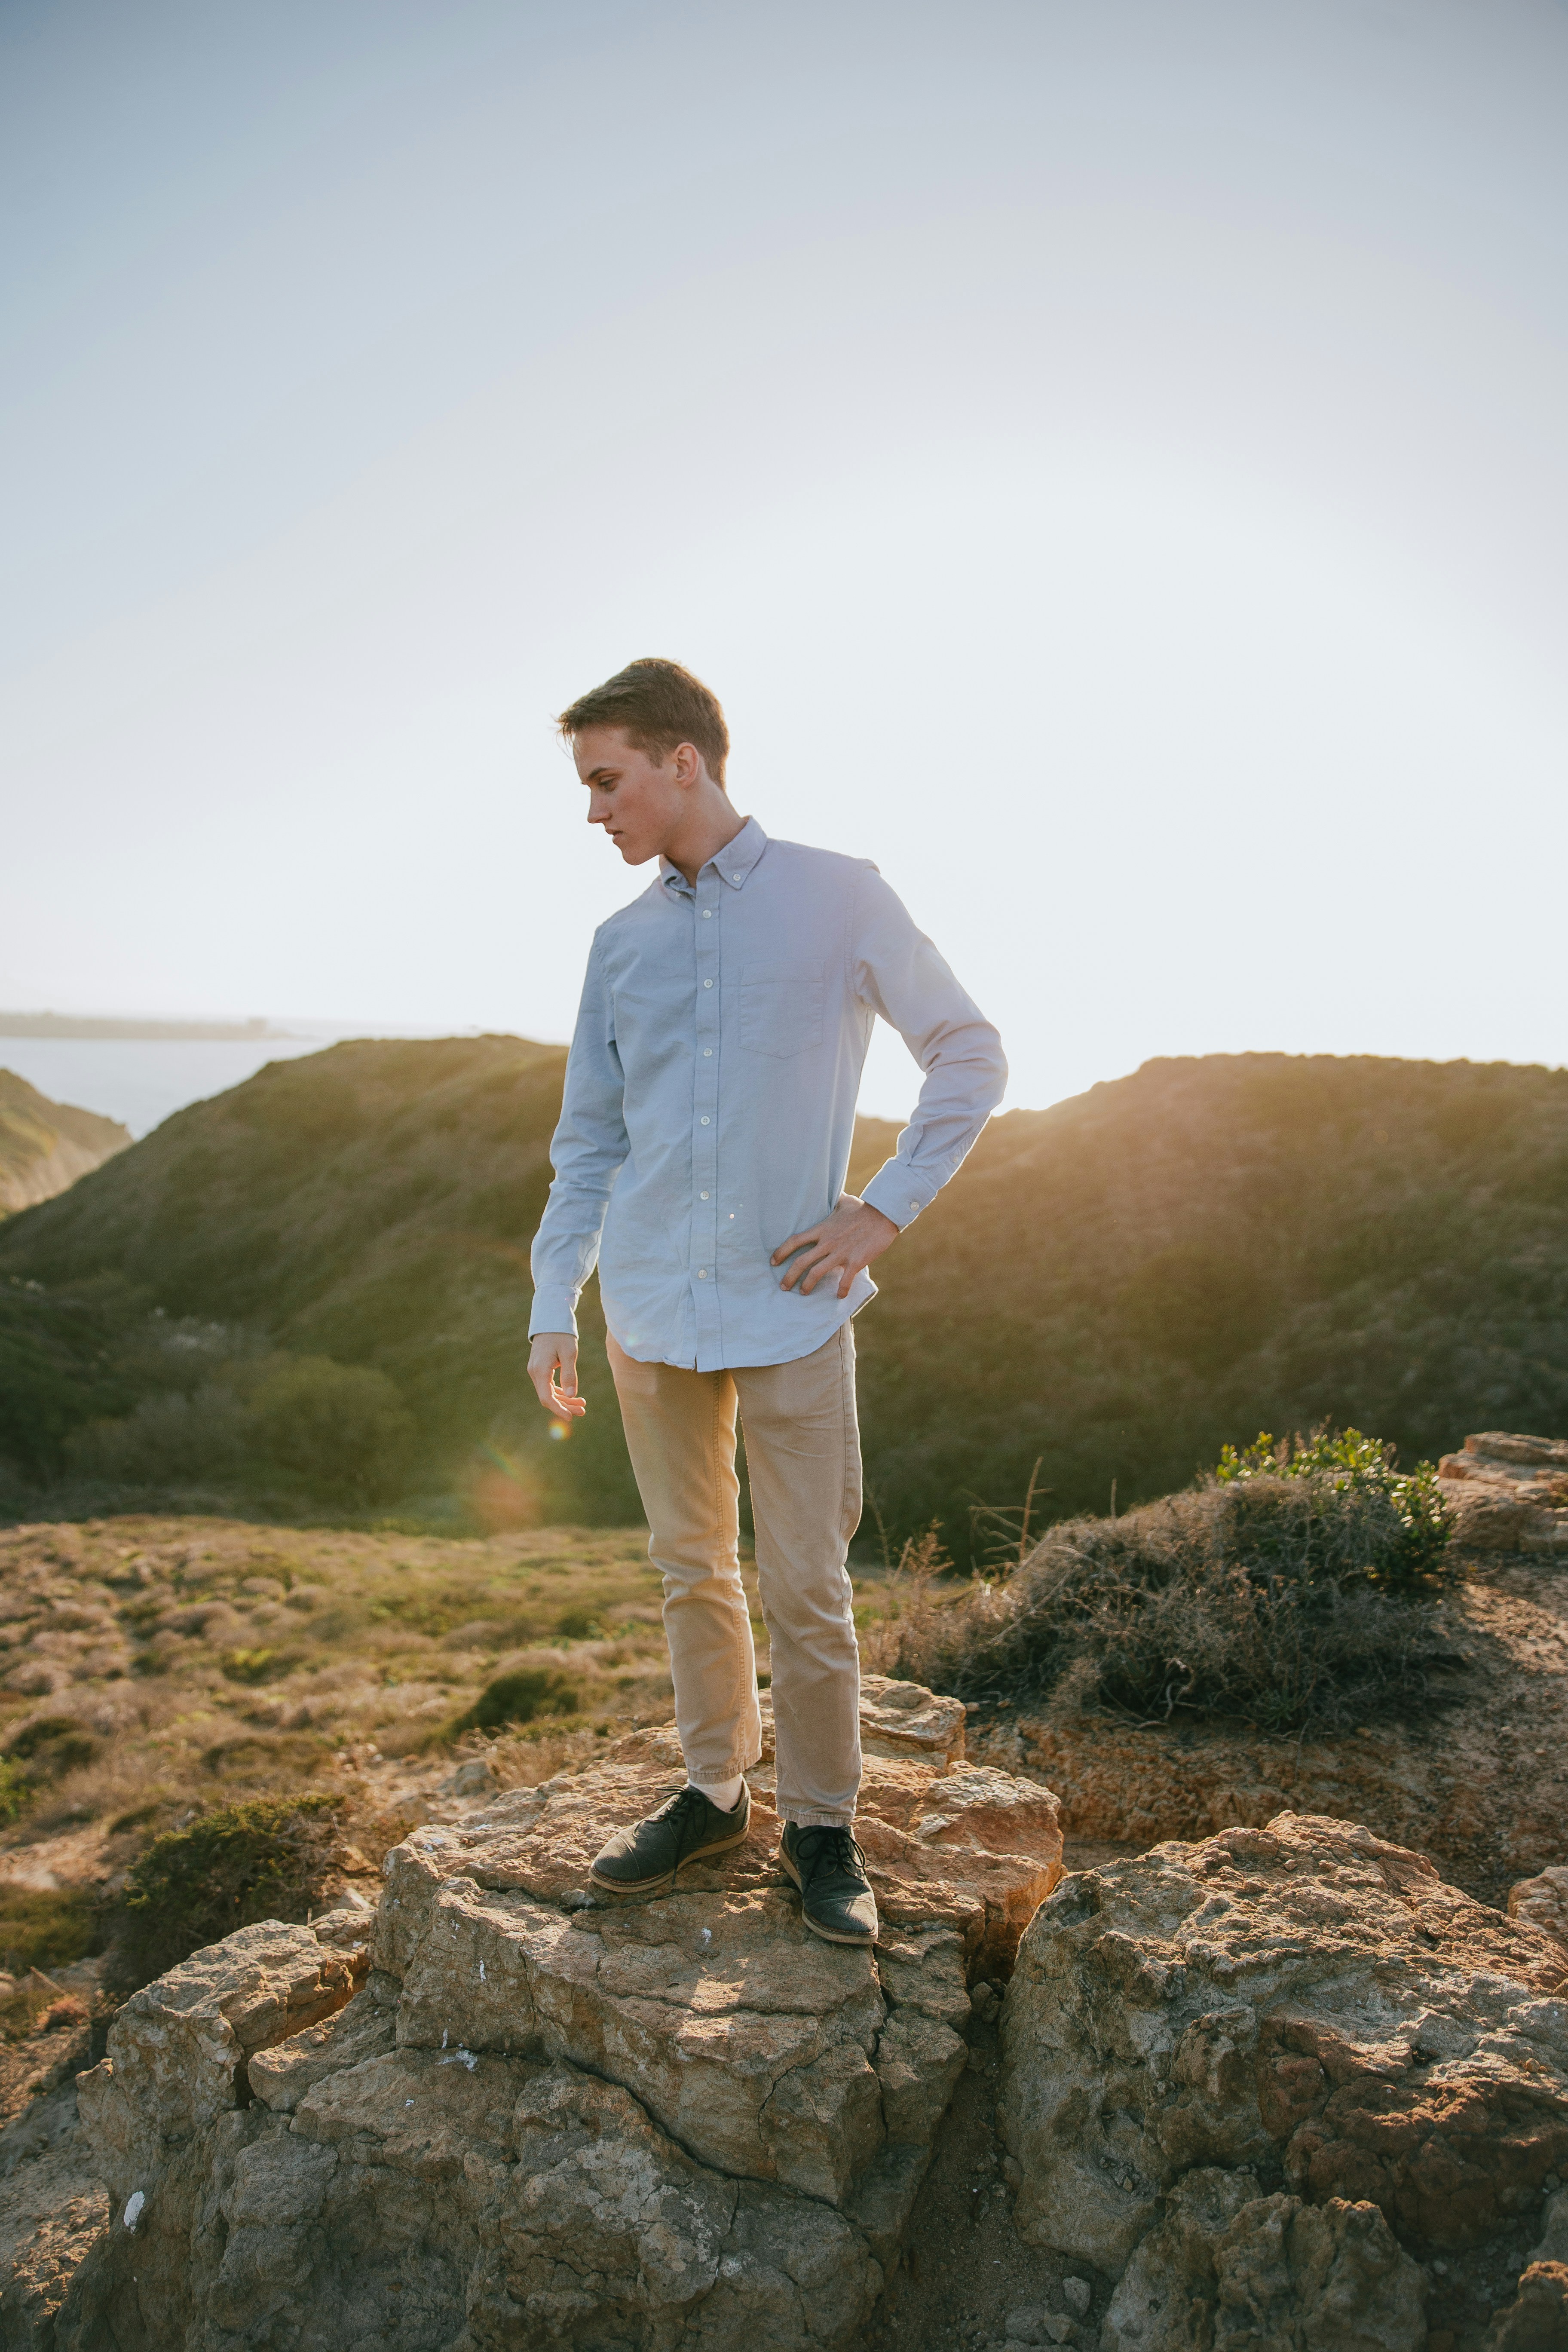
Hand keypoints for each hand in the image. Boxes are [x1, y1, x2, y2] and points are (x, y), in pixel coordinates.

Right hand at [529, 1333, 586, 1422]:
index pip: (547, 1398)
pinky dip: (560, 1392)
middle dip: (565, 1406)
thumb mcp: (569, 1353)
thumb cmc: (561, 1335)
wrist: (550, 1320)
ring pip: (549, 1392)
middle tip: (583, 1411)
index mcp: (540, 1370)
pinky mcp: (540, 1369)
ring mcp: (535, 1371)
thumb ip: (569, 1375)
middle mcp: (534, 1372)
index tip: (571, 1418)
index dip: (559, 1410)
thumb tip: (571, 1396)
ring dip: (564, 1400)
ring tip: (582, 1404)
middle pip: (548, 1397)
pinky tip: (572, 1395)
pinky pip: (548, 1385)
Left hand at [771, 1192, 899, 1299]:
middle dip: (789, 1277)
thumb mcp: (844, 1201)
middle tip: (783, 1286)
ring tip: (803, 1292)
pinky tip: (839, 1295)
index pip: (795, 1241)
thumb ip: (833, 1201)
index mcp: (822, 1229)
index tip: (773, 1262)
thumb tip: (832, 1191)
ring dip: (807, 1285)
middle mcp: (828, 1242)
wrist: (883, 1215)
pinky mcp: (856, 1261)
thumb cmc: (863, 1208)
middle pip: (801, 1262)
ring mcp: (841, 1253)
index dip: (781, 1252)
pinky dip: (841, 1290)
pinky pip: (845, 1280)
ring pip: (816, 1273)